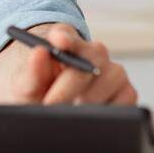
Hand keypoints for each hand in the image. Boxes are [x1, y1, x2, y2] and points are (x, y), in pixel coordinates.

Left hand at [0, 22, 137, 105]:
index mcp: (63, 40)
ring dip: (89, 101)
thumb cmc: (36, 95)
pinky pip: (126, 99)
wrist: (50, 113)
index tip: (58, 42)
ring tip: (70, 114)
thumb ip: (31, 72)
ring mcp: (112, 70)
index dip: (65, 38)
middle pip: (88, 63)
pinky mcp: (127, 91)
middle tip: (51, 105)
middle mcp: (92, 51)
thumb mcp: (26, 87)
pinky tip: (92, 118)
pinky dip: (109, 111)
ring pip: (111, 79)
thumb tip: (39, 52)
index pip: (64, 34)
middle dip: (67, 89)